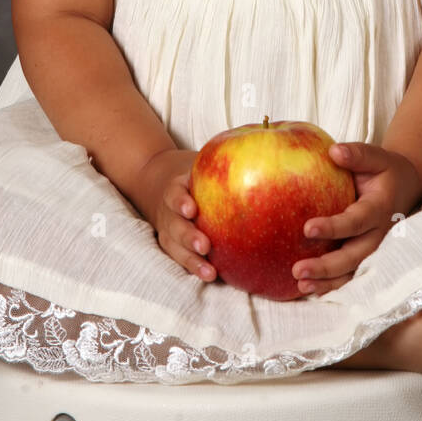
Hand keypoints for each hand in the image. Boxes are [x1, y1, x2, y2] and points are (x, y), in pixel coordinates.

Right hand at [142, 148, 217, 283]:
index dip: (181, 201)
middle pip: (174, 226)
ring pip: (175, 247)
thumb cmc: (192, 170)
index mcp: (175, 187)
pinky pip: (180, 258)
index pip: (175, 193)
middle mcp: (169, 211)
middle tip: (204, 245)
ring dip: (190, 260)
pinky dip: (194, 268)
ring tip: (209, 272)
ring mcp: (168, 230)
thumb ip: (223, 159)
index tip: (191, 208)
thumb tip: (265, 144)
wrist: (156, 179)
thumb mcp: (201, 160)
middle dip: (188, 236)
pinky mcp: (173, 245)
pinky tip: (212, 276)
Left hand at [292, 143, 421, 296]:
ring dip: (328, 282)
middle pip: (355, 256)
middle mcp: (381, 234)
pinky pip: (352, 276)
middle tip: (298, 269)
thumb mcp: (376, 157)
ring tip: (301, 285)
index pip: (356, 221)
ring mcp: (377, 250)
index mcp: (380, 208)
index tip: (308, 227)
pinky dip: (333, 286)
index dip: (334, 227)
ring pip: (354, 272)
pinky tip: (309, 290)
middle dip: (327, 266)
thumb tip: (334, 151)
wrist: (408, 187)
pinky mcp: (370, 258)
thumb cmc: (385, 170)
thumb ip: (357, 154)